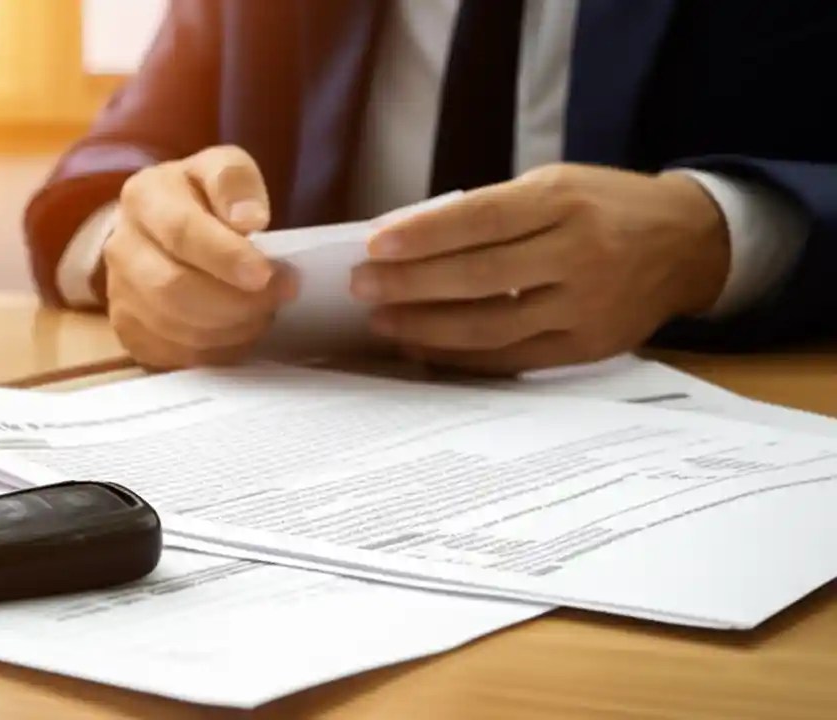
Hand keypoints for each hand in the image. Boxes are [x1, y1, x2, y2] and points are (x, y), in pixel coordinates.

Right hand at [104, 145, 294, 368]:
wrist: (165, 227)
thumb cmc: (202, 197)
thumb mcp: (222, 169)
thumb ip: (236, 182)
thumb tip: (249, 219)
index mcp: (144, 197)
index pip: (180, 232)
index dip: (226, 258)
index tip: (265, 273)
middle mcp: (121, 246)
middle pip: (173, 288)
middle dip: (235, 300)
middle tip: (279, 294)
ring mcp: (119, 293)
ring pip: (175, 327)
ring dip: (231, 327)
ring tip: (263, 311)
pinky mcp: (129, 330)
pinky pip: (173, 355)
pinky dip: (215, 350)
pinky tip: (238, 331)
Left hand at [351, 164, 730, 374]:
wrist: (689, 243)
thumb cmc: (603, 207)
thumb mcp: (555, 186)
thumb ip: (490, 211)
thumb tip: (407, 238)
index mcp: (565, 201)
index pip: (483, 219)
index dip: (425, 235)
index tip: (375, 245)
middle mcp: (580, 253)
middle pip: (481, 276)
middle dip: (412, 285)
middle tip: (363, 287)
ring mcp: (587, 306)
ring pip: (492, 325)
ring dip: (427, 328)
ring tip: (383, 322)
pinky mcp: (588, 347)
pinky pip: (513, 359)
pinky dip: (463, 357)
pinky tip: (424, 349)